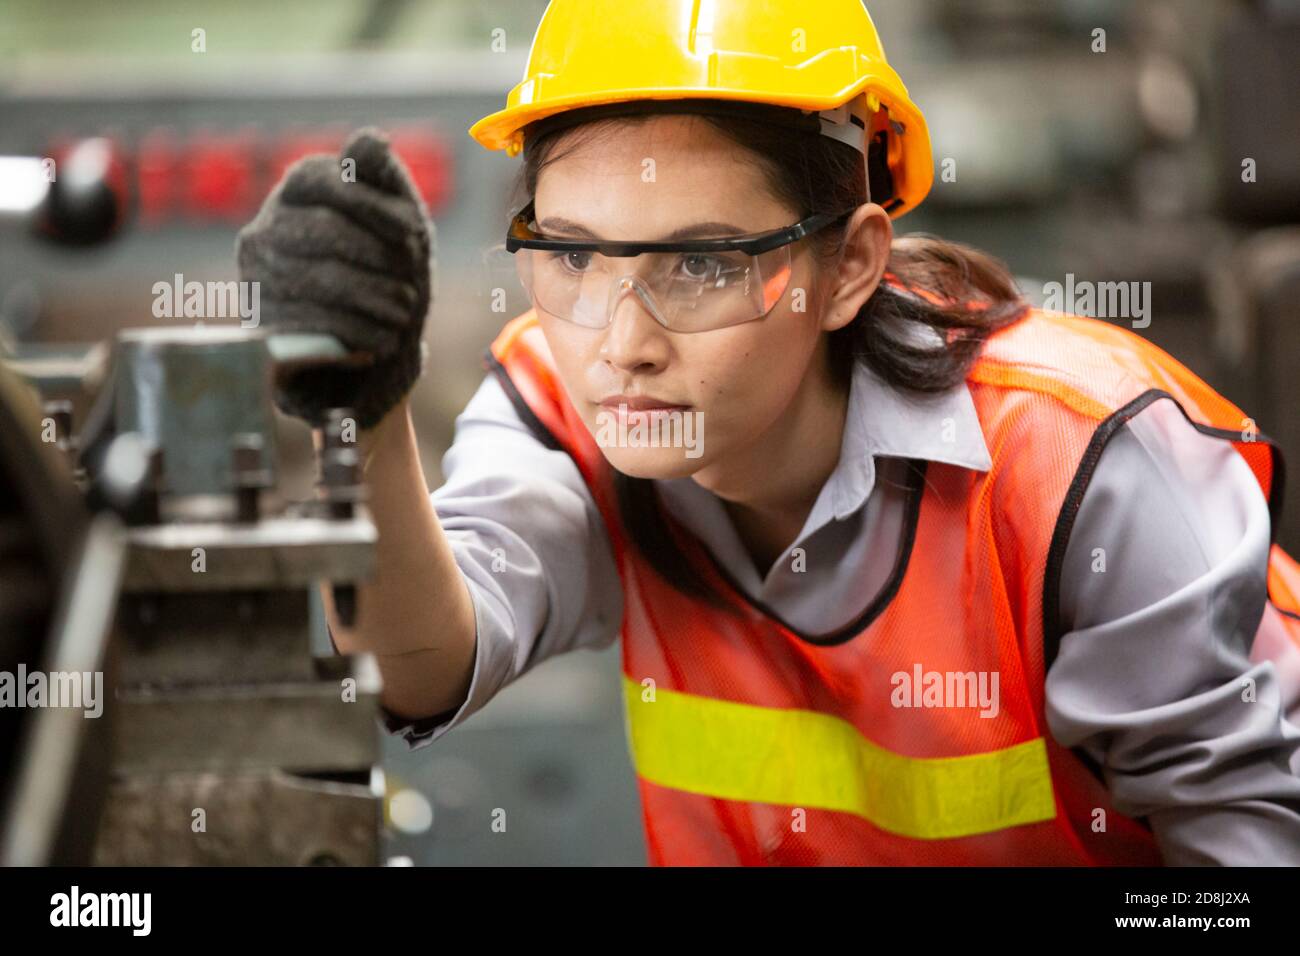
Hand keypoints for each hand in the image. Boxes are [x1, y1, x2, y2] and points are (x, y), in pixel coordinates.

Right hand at [236, 127, 434, 428]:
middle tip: (411, 285)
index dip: (372, 205)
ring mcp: (256, 276)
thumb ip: (384, 178)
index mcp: (299, 189)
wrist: (372, 344)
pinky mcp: (261, 323)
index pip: (325, 182)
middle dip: (378, 259)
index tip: (413, 231)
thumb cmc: (386, 269)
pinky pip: (309, 323)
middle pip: (324, 233)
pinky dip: (358, 330)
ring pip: (319, 279)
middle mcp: (264, 227)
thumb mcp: (397, 220)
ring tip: (403, 311)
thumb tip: (372, 139)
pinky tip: (385, 339)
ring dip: (374, 298)